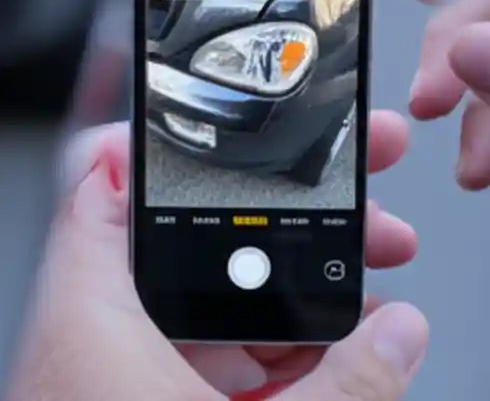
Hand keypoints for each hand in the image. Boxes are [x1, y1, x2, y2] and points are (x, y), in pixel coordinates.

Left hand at [8, 111, 427, 399]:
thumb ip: (345, 387)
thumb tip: (401, 333)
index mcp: (88, 318)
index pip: (104, 184)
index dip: (166, 138)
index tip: (236, 116)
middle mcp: (94, 341)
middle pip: (189, 244)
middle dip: (282, 221)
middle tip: (356, 194)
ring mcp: (116, 386)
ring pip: (210, 311)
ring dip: (287, 296)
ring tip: (368, 282)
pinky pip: (208, 370)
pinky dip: (269, 360)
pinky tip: (332, 364)